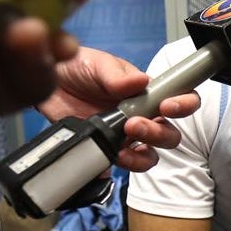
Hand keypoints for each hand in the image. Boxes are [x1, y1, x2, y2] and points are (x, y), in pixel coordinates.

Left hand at [40, 46, 201, 172]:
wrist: (47, 84)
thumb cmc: (78, 67)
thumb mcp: (97, 64)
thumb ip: (117, 76)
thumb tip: (141, 81)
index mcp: (147, 92)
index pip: (180, 97)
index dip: (183, 105)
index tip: (167, 107)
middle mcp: (142, 115)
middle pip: (169, 133)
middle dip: (158, 133)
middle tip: (134, 125)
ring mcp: (125, 135)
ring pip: (151, 154)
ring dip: (143, 155)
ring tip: (123, 147)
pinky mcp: (106, 148)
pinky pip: (121, 164)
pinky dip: (118, 167)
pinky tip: (108, 159)